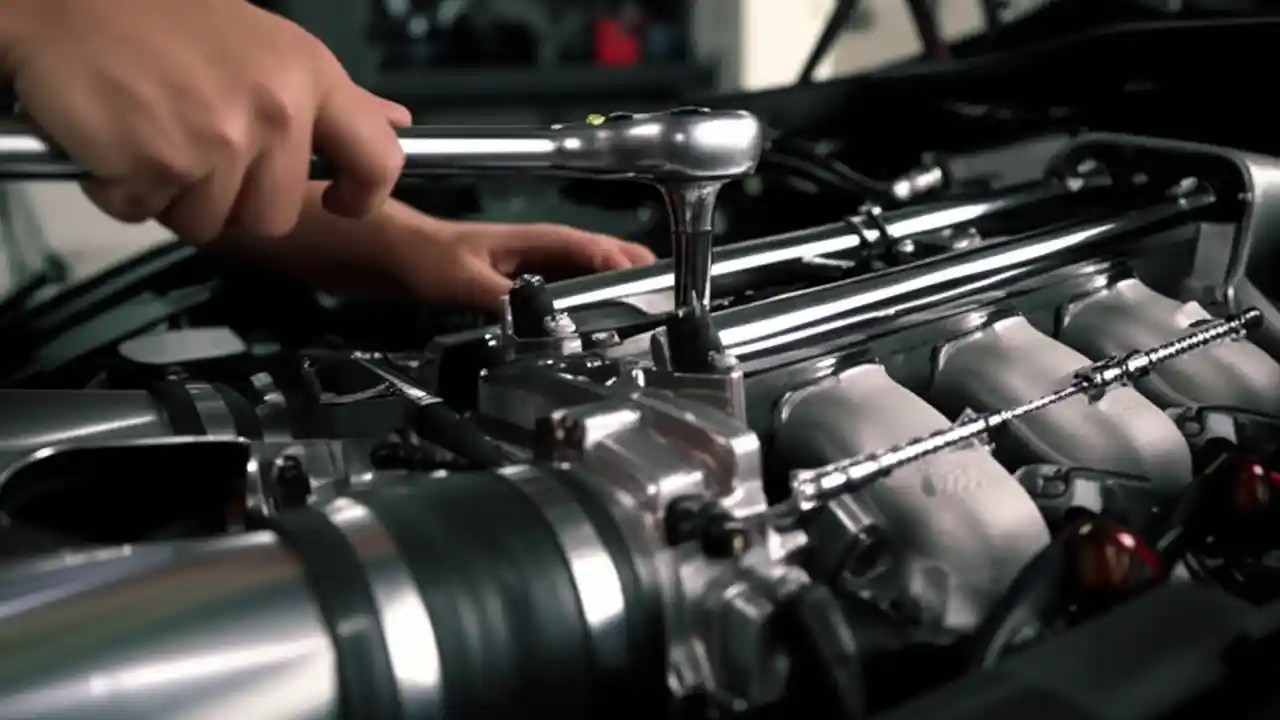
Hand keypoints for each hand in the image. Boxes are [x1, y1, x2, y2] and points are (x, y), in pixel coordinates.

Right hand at [0, 0, 407, 240]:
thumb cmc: (159, 18)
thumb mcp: (267, 45)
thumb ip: (335, 99)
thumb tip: (394, 123)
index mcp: (310, 76)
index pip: (378, 160)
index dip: (364, 196)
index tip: (341, 201)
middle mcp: (276, 110)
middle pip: (275, 215)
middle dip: (230, 199)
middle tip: (193, 148)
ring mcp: (221, 141)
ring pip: (211, 223)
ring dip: (173, 196)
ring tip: (152, 135)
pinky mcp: (163, 165)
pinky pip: (148, 213)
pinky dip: (121, 189)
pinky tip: (116, 139)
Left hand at [207, 189, 656, 311]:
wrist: (289, 244)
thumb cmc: (344, 236)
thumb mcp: (424, 265)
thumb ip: (477, 287)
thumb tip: (527, 314)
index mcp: (488, 244)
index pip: (567, 248)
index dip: (611, 259)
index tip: (650, 273)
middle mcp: (479, 257)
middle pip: (556, 266)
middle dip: (602, 279)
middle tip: (642, 298)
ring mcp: (456, 276)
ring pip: (526, 288)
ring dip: (565, 302)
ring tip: (600, 322)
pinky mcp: (430, 295)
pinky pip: (492, 311)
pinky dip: (520, 324)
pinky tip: (522, 339)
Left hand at [387, 218, 656, 311]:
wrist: (397, 254)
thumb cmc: (426, 257)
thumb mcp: (463, 281)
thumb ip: (502, 300)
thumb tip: (536, 320)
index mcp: (539, 240)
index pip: (598, 249)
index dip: (629, 267)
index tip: (656, 286)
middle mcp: (546, 250)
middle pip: (608, 259)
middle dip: (640, 276)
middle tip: (669, 305)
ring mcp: (539, 265)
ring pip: (594, 275)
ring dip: (620, 291)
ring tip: (648, 317)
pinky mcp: (528, 283)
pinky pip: (573, 291)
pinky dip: (594, 303)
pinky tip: (601, 325)